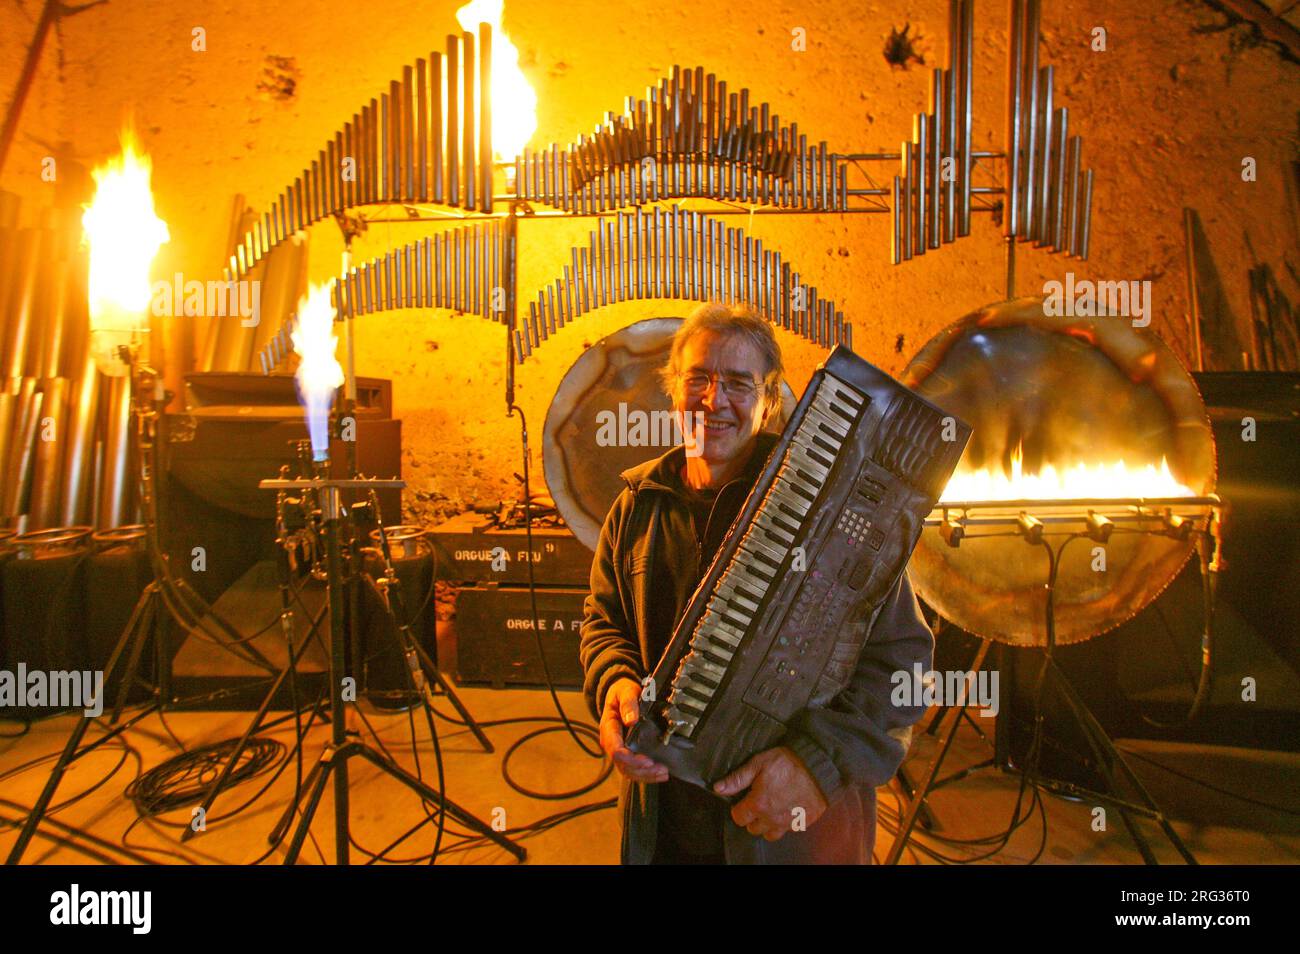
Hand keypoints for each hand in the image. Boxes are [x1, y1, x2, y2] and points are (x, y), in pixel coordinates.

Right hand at [600, 677, 667, 783]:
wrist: (622, 694)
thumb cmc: (623, 692)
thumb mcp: (625, 691)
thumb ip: (628, 704)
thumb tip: (631, 720)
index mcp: (608, 727)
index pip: (615, 750)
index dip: (630, 759)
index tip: (648, 760)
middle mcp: (611, 742)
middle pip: (622, 765)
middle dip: (642, 770)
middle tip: (661, 769)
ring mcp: (619, 749)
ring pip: (628, 771)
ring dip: (646, 775)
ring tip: (663, 773)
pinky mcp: (628, 752)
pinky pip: (634, 769)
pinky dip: (647, 775)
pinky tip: (660, 775)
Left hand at [713, 747, 828, 840]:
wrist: (819, 767)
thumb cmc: (788, 762)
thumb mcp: (758, 763)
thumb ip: (737, 778)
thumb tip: (718, 788)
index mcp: (758, 804)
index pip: (738, 817)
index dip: (738, 807)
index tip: (744, 798)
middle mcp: (771, 818)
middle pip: (753, 828)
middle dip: (752, 816)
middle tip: (759, 800)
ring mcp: (787, 823)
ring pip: (769, 834)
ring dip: (767, 824)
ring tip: (771, 807)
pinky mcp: (801, 823)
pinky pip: (787, 830)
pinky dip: (784, 823)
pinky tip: (786, 808)